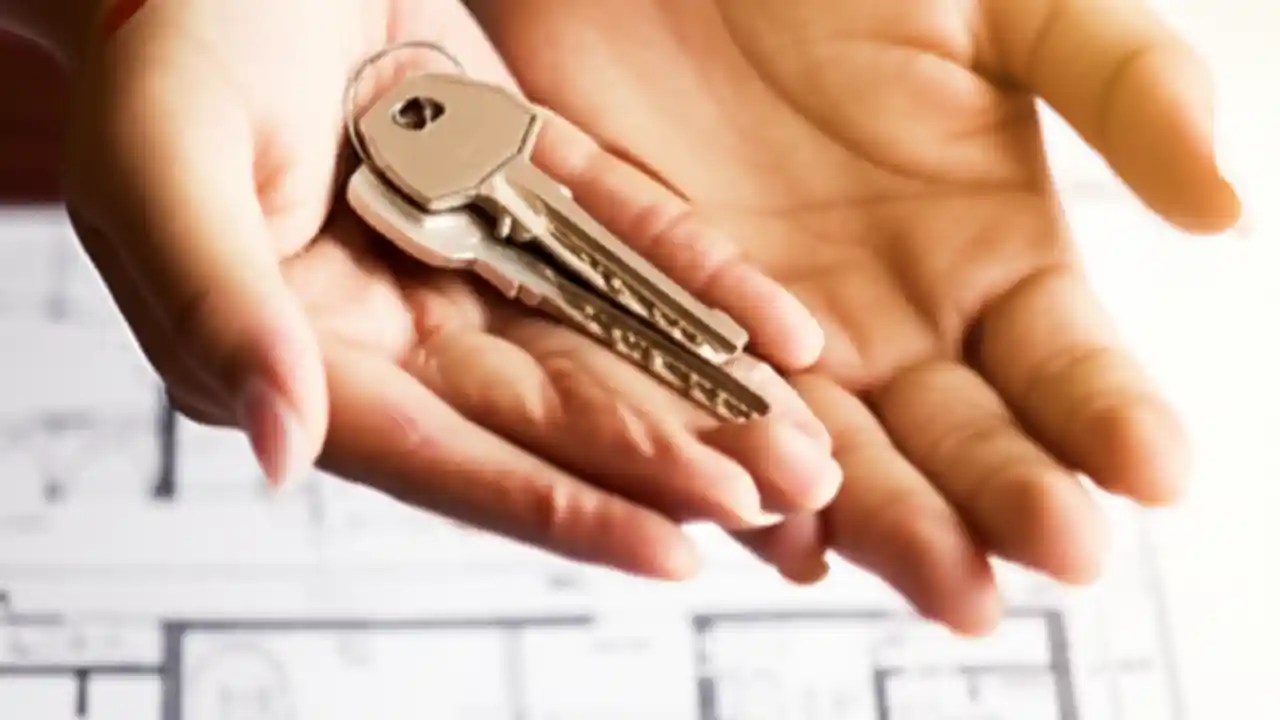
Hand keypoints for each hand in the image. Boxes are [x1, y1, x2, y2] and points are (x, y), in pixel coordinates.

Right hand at [56, 0, 839, 576]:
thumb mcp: (163, 164)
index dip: (554, 505)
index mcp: (300, 348)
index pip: (443, 453)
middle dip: (669, 457)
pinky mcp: (518, 179)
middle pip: (548, 409)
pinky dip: (695, 279)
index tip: (674, 552)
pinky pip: (617, 236)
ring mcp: (465, 251)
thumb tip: (281, 452)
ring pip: (600, 337)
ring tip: (811, 441)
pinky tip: (777, 331)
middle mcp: (394, 319)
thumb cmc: (167, 38)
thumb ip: (219, 310)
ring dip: (705, 390)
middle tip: (789, 495)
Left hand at [475, 0, 1241, 630]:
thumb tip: (1224, 204)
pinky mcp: (667, 329)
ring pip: (843, 458)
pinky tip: (789, 529)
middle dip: (1009, 501)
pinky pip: (704, 420)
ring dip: (892, 523)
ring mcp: (778, 337)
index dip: (1112, 416)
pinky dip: (740, 474)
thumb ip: (1119, 84)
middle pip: (961, 440)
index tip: (1154, 471)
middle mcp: (891, 318)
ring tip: (945, 579)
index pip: (1066, 365)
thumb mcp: (1007, 6)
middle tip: (1054, 555)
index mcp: (988, 256)